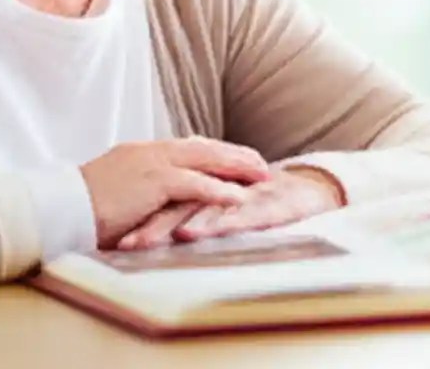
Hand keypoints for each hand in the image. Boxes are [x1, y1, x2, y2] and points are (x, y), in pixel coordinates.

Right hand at [79, 138, 270, 248]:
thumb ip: (138, 188)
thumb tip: (153, 198)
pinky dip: (220, 190)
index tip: (237, 158)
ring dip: (237, 168)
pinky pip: (195, 184)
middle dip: (235, 155)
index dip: (215, 153)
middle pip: (204, 148)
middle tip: (262, 164)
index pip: (188, 147)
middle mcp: (150, 152)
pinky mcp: (152, 183)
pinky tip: (240, 197)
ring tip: (262, 176)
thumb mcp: (114, 191)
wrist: (54, 208)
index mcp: (141, 153)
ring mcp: (151, 164)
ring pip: (206, 160)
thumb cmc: (78, 208)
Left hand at [117, 167, 344, 249]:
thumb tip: (163, 223)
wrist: (316, 190)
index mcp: (212, 187)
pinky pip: (239, 216)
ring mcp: (245, 196)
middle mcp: (224, 189)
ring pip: (204, 209)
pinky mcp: (268, 206)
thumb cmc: (271, 201)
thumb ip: (199, 204)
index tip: (112, 234)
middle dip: (151, 223)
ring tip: (146, 242)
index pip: (170, 198)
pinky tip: (198, 234)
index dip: (142, 213)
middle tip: (124, 243)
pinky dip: (218, 224)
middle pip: (180, 203)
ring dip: (175, 224)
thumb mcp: (230, 204)